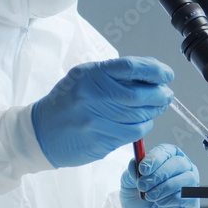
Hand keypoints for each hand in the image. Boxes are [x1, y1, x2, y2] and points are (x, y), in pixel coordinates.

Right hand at [32, 56, 173, 167]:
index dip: (155, 71)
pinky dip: (143, 126)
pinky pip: (133, 133)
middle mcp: (93, 96)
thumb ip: (115, 75)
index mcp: (91, 75)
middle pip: (140, 94)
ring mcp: (96, 120)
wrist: (40, 132)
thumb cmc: (67, 102)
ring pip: (140, 115)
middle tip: (166, 94)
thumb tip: (152, 76)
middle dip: (160, 94)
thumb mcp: (85, 77)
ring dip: (154, 111)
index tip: (166, 74)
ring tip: (155, 108)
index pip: (131, 68)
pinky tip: (141, 122)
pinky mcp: (100, 140)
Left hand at [120, 143, 199, 207]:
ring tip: (150, 196)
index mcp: (167, 160)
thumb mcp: (128, 185)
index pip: (167, 151)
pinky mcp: (192, 202)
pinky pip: (188, 195)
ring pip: (186, 177)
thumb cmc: (138, 201)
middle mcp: (182, 169)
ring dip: (165, 187)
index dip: (156, 158)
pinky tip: (160, 203)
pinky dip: (171, 199)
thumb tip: (135, 163)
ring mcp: (189, 185)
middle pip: (179, 162)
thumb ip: (130, 172)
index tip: (143, 169)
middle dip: (159, 174)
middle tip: (143, 185)